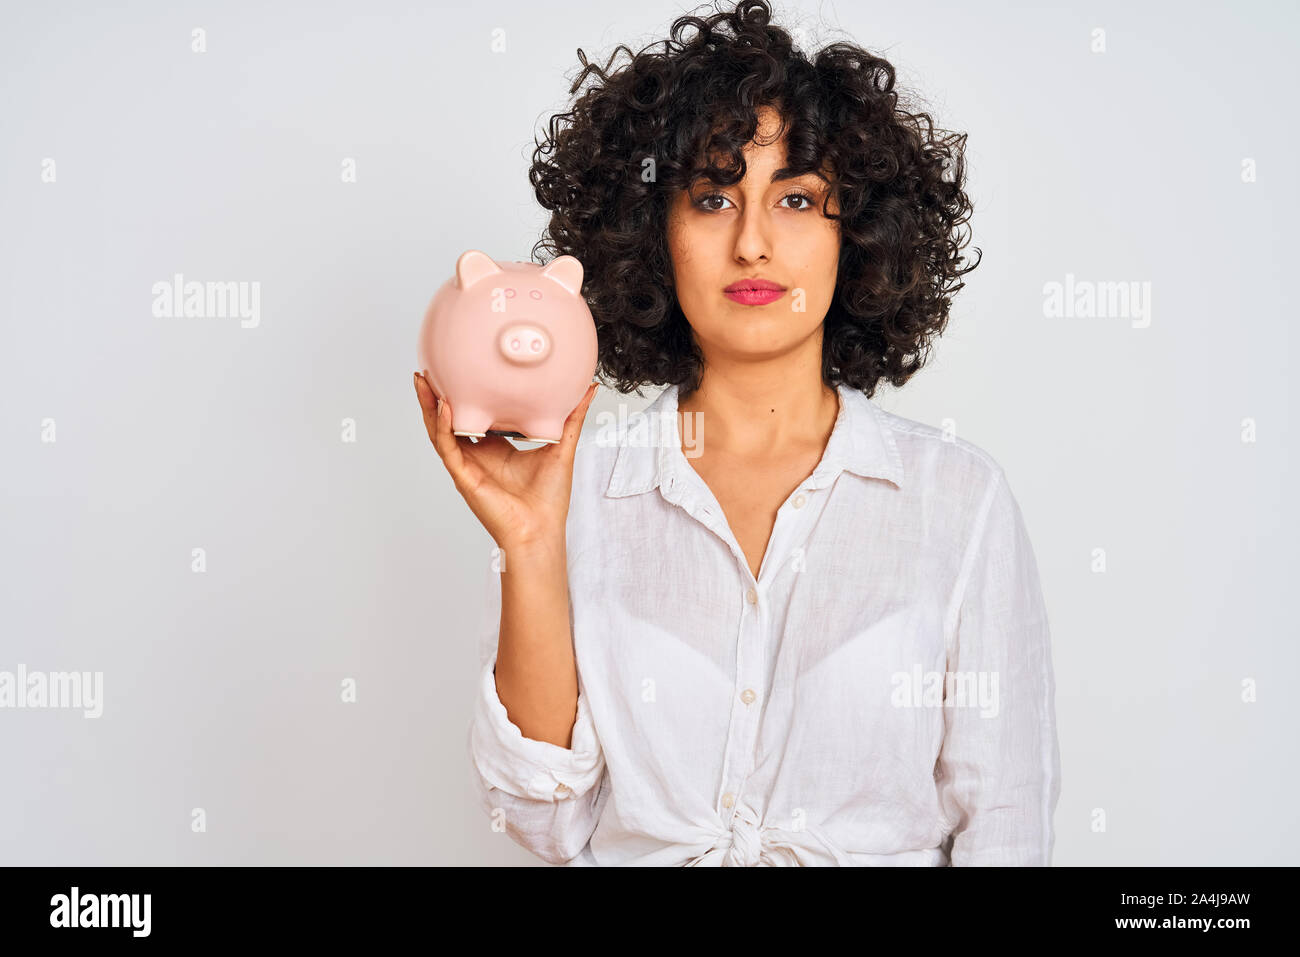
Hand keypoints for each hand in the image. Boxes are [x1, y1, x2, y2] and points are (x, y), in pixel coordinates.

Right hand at [413, 372, 598, 550]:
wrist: (541, 530)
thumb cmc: (549, 498)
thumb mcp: (561, 445)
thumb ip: (572, 416)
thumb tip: (589, 388)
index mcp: (496, 448)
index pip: (475, 414)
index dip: (465, 392)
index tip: (462, 367)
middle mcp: (477, 456)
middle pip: (449, 419)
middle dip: (437, 394)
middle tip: (430, 367)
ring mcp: (467, 466)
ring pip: (440, 431)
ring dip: (429, 406)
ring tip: (422, 381)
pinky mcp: (464, 477)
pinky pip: (448, 448)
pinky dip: (443, 427)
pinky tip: (444, 407)